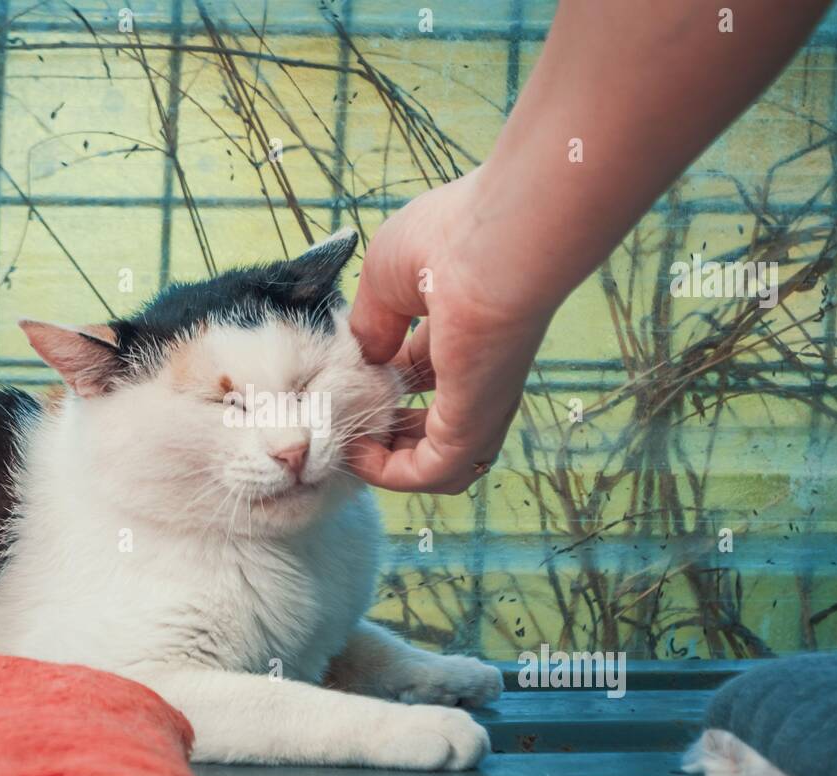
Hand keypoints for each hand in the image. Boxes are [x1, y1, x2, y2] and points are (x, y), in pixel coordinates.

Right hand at [346, 167, 554, 493]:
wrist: (492, 242)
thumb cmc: (447, 240)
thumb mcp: (386, 281)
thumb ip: (371, 326)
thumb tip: (363, 358)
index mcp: (463, 334)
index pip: (422, 377)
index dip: (380, 386)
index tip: (344, 385)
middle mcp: (477, 376)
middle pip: (432, 428)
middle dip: (382, 432)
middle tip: (344, 422)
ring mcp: (480, 405)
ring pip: (437, 464)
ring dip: (385, 462)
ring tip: (347, 443)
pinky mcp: (473, 427)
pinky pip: (427, 473)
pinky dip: (387, 473)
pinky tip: (356, 452)